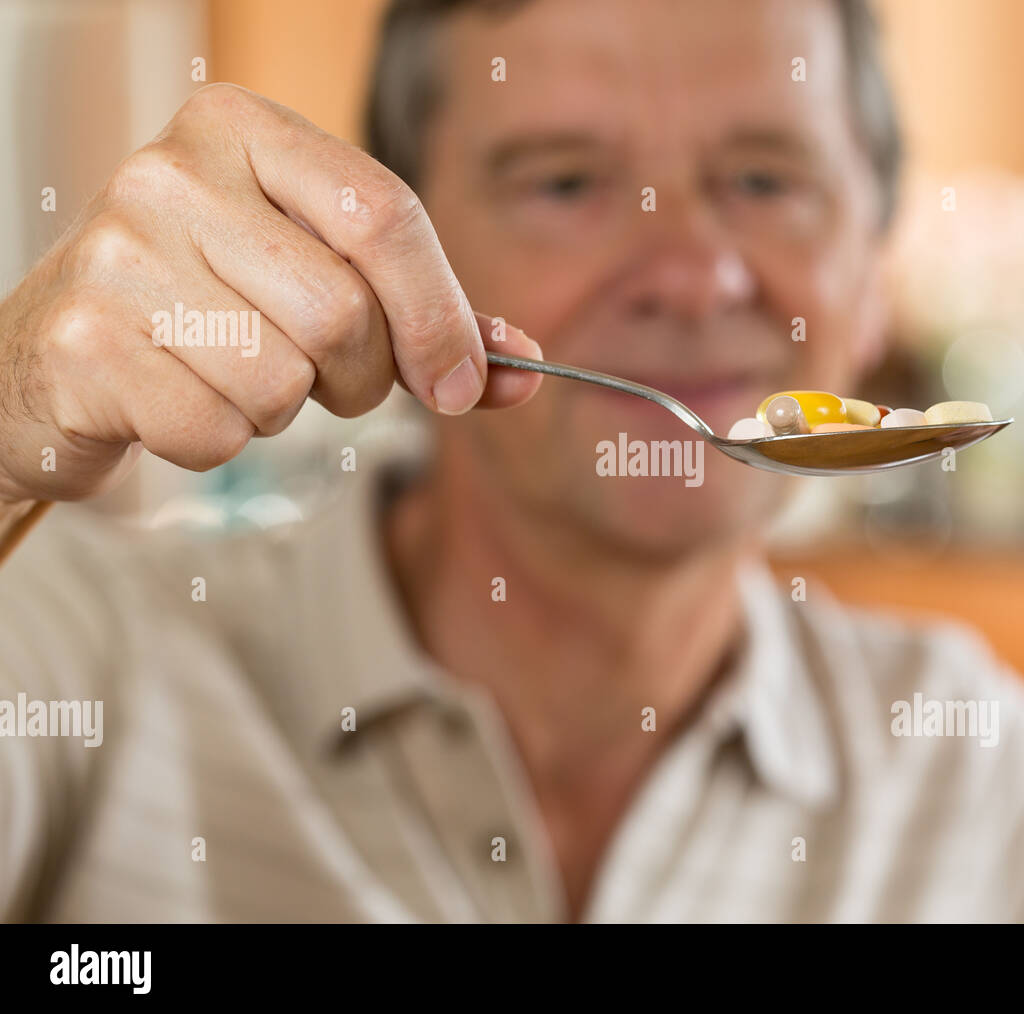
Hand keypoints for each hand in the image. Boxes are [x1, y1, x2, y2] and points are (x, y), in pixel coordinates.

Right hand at [0, 83, 540, 502]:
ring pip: (282, 381)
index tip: (462, 385)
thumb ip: (422, 314)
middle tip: (321, 377)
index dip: (440, 315)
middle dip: (358, 377)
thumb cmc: (213, 303)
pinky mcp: (83, 343)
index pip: (385, 214)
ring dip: (282, 410)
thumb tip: (523, 367)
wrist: (60, 350)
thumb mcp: (314, 272)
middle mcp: (172, 174)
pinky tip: (179, 399)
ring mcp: (117, 255)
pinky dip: (220, 441)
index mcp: (242, 129)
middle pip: (343, 312)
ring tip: (230, 373)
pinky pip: (217, 432)